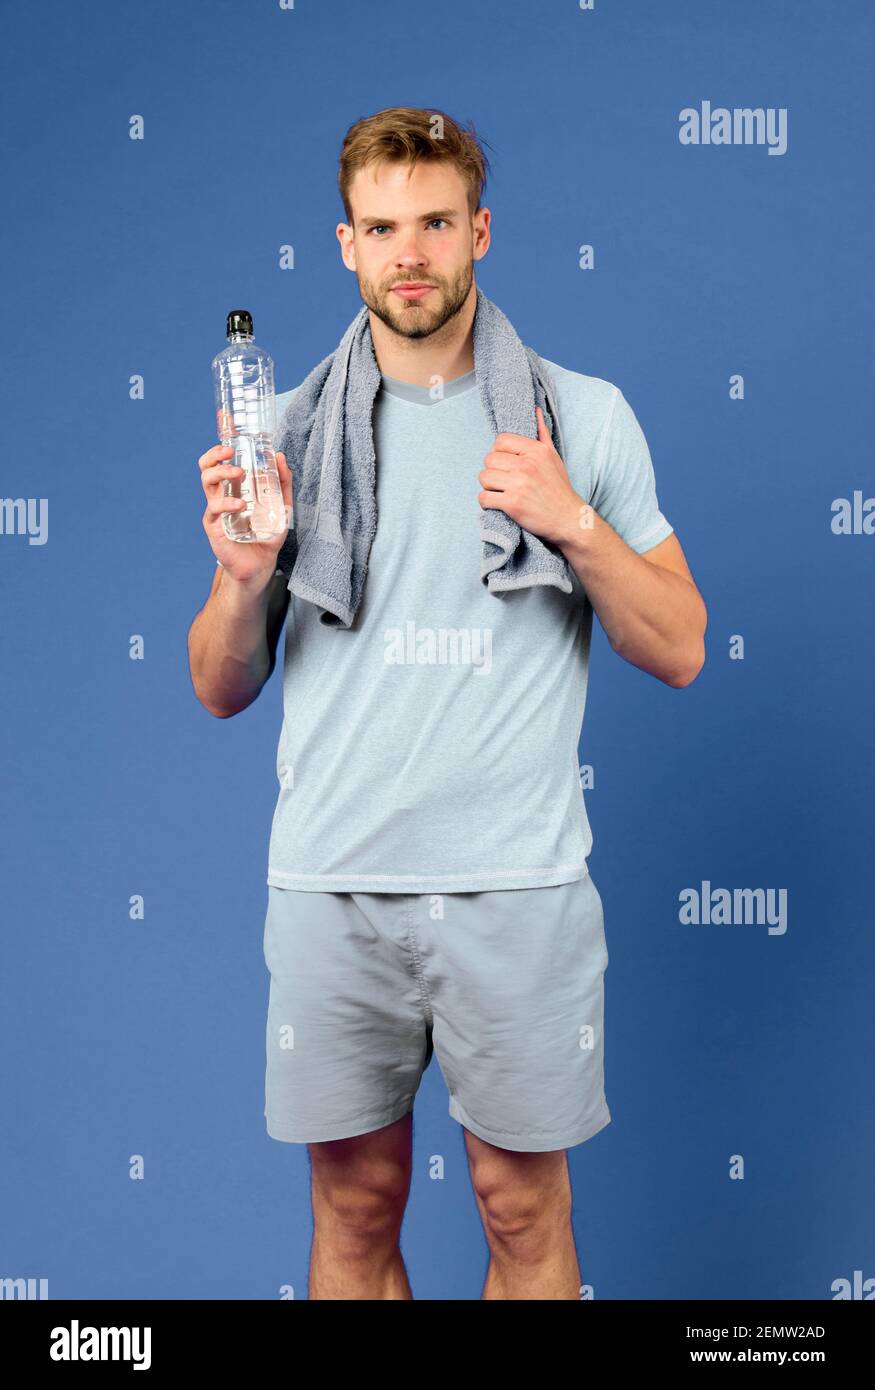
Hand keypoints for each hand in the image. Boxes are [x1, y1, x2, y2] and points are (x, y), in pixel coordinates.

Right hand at [198, 445, 292, 585]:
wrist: (261, 564)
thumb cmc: (267, 534)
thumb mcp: (281, 506)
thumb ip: (282, 482)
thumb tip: (280, 456)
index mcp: (233, 488)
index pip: (218, 463)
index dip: (218, 450)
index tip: (231, 442)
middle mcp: (221, 495)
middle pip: (206, 468)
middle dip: (215, 456)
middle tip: (230, 453)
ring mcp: (216, 510)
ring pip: (207, 483)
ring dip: (221, 473)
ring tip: (238, 473)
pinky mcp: (215, 525)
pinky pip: (215, 508)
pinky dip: (227, 503)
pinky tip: (240, 505)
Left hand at [478, 406, 583, 545]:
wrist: (568, 519)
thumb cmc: (559, 487)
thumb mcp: (554, 456)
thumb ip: (542, 433)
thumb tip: (535, 410)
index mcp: (536, 450)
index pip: (500, 441)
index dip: (498, 452)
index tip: (505, 464)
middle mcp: (526, 465)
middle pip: (489, 459)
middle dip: (492, 471)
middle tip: (502, 481)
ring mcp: (519, 485)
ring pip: (484, 478)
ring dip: (488, 487)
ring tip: (500, 492)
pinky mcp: (512, 504)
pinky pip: (484, 497)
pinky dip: (487, 503)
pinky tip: (498, 504)